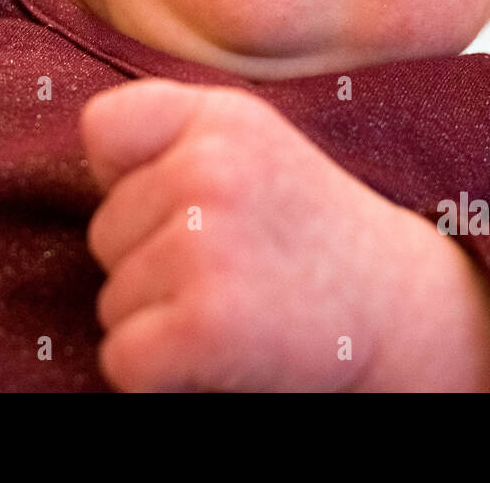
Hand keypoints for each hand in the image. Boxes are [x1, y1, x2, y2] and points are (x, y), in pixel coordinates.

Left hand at [82, 78, 489, 391]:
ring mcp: (208, 246)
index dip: (130, 178)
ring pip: (113, 299)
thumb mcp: (250, 145)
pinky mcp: (205, 325)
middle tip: (237, 265)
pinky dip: (161, 372)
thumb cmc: (307, 230)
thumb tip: (90, 169)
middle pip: (103, 230)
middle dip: (150, 261)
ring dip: (161, 318)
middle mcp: (211, 169)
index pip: (103, 127)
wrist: (399, 309)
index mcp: (220, 117)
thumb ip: (170, 136)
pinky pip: (123, 357)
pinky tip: (225, 347)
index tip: (193, 202)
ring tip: (240, 302)